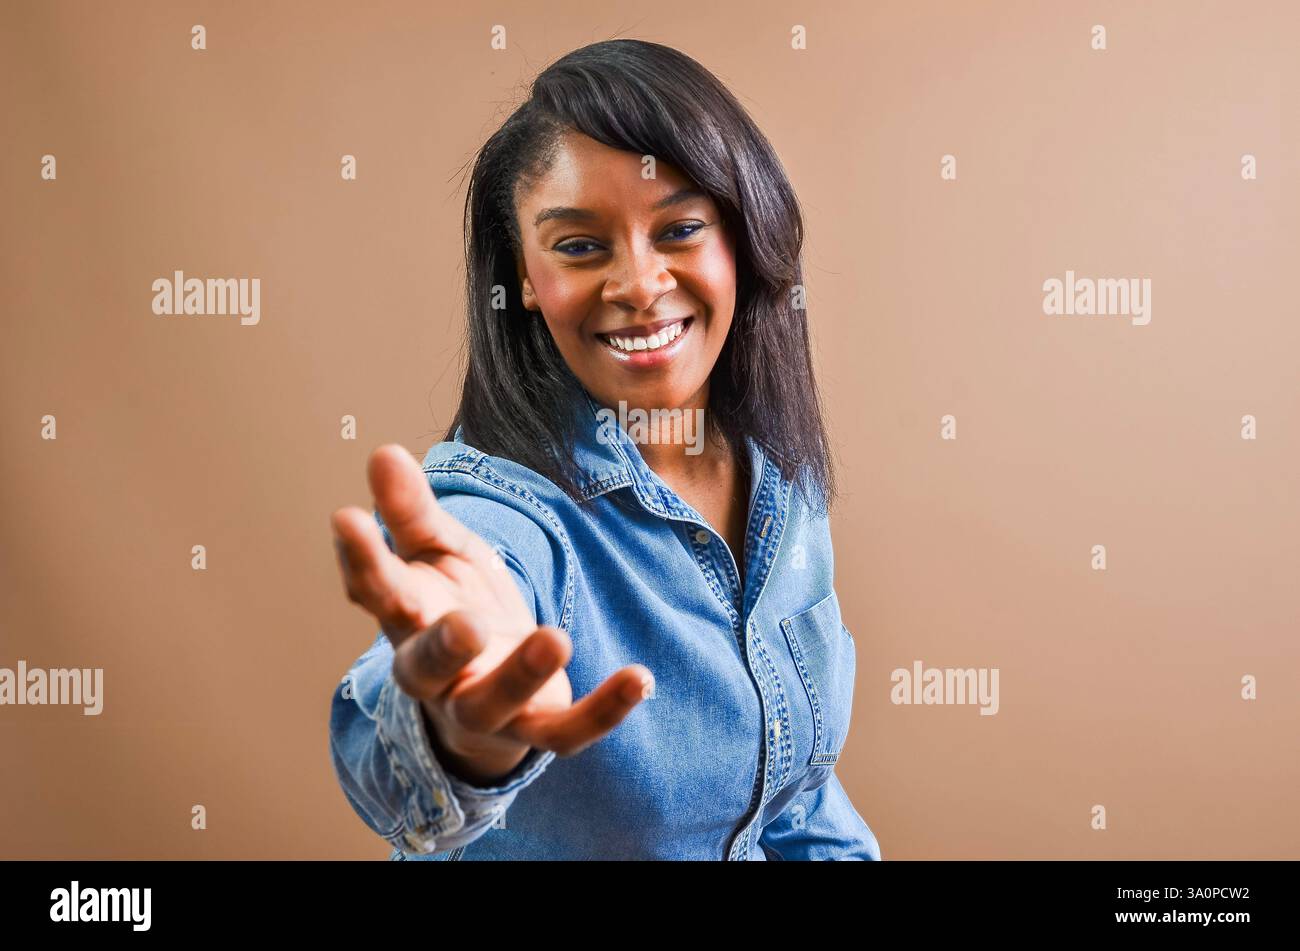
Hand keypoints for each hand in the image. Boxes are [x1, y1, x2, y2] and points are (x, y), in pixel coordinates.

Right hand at [331, 444, 653, 785]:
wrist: (484, 685)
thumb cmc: (452, 604)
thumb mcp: (438, 553)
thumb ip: (412, 511)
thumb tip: (383, 451)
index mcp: (407, 619)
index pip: (377, 590)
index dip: (362, 558)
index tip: (348, 516)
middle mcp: (436, 673)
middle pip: (426, 667)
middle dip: (444, 647)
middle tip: (467, 622)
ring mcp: (484, 706)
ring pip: (492, 705)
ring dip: (522, 676)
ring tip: (555, 637)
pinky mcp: (535, 727)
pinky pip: (567, 732)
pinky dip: (603, 711)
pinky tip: (640, 677)